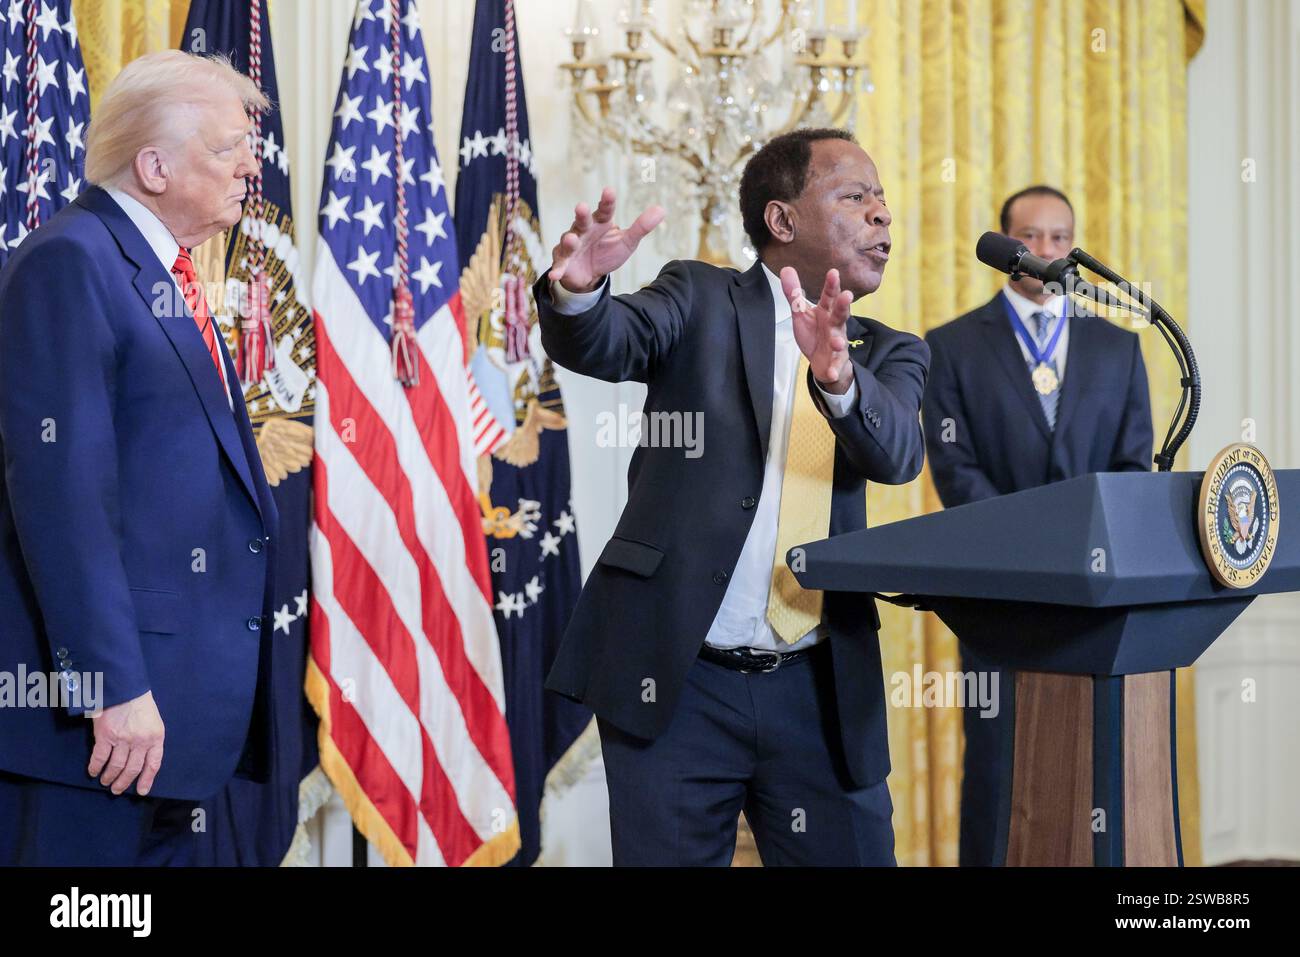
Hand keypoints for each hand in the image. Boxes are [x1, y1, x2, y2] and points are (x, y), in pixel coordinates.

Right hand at [88, 690, 164, 795]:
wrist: (124, 688)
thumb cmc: (140, 705)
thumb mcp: (153, 722)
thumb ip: (149, 740)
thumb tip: (143, 760)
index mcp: (156, 737)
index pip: (153, 764)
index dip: (146, 779)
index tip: (141, 791)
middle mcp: (140, 741)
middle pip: (133, 769)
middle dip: (124, 782)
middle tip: (116, 790)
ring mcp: (123, 739)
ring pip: (116, 766)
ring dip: (110, 777)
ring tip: (106, 782)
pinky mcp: (106, 735)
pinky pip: (100, 757)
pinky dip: (95, 767)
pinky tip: (93, 772)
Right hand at [547, 187, 664, 293]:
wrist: (590, 274)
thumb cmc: (608, 251)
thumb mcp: (627, 241)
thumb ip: (641, 227)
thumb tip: (662, 209)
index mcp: (600, 223)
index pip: (605, 210)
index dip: (607, 202)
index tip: (609, 191)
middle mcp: (583, 230)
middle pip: (582, 221)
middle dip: (581, 215)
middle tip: (581, 207)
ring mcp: (571, 246)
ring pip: (569, 241)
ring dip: (569, 240)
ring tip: (572, 238)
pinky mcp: (564, 262)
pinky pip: (560, 265)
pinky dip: (557, 269)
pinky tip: (555, 274)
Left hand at [782, 266, 853, 394]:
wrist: (822, 361)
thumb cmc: (814, 333)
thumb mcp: (801, 313)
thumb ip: (794, 294)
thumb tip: (786, 268)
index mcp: (826, 312)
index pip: (829, 296)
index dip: (831, 285)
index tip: (833, 272)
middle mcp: (834, 326)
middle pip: (840, 315)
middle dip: (843, 306)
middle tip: (846, 295)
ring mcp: (837, 344)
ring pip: (840, 341)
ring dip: (839, 341)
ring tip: (837, 342)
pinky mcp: (835, 361)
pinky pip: (835, 366)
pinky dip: (833, 369)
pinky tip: (830, 372)